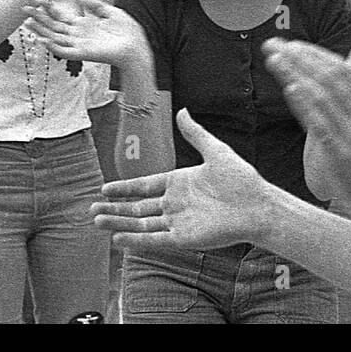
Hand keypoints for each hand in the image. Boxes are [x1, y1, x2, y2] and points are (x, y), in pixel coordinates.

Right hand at [22, 0, 145, 67]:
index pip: (60, 16)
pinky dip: (53, 47)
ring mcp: (79, 45)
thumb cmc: (127, 32)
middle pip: (53, 26)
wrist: (137, 46)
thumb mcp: (111, 12)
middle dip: (38, 18)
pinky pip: (65, 52)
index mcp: (83, 26)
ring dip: (41, 31)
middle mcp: (78, 36)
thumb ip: (96, 6)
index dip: (48, 8)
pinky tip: (43, 41)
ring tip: (27, 23)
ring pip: (55, 38)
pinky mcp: (84, 54)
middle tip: (23, 9)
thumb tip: (82, 0)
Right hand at [92, 109, 270, 251]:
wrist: (258, 205)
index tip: (104, 188)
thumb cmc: (241, 179)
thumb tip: (182, 111)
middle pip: (137, 208)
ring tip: (96, 221)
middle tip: (91, 209)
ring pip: (141, 225)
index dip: (123, 188)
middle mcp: (175, 204)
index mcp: (179, 183)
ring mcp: (178, 222)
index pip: (144, 186)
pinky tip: (117, 237)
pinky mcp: (184, 238)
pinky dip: (136, 240)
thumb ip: (195, 133)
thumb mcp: (214, 151)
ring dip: (118, 223)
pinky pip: (155, 240)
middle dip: (114, 208)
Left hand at [261, 15, 350, 228]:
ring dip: (294, 75)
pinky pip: (319, 124)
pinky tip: (290, 89)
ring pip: (319, 96)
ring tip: (274, 60)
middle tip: (275, 44)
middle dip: (299, 59)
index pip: (342, 70)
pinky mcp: (339, 153)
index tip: (294, 44)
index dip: (317, 55)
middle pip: (327, 79)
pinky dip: (304, 105)